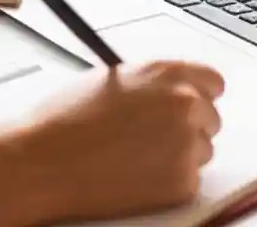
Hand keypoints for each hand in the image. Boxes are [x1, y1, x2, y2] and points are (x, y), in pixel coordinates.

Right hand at [0, 61, 225, 226]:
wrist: (43, 162)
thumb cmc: (65, 121)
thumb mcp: (112, 79)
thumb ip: (150, 82)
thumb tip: (168, 90)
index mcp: (167, 73)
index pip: (213, 82)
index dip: (199, 95)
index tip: (190, 106)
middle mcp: (184, 104)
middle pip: (211, 118)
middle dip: (188, 128)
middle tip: (152, 139)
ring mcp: (186, 144)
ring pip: (201, 151)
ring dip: (178, 156)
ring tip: (134, 158)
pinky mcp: (182, 182)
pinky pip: (189, 181)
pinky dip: (168, 183)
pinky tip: (134, 177)